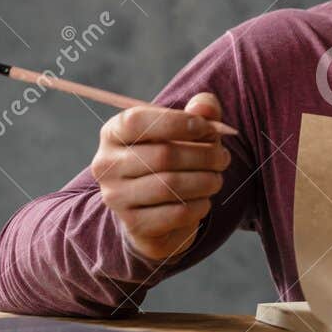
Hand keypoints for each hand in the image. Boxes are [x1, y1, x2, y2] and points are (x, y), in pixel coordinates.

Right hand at [91, 93, 230, 261]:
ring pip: (170, 186)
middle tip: (224, 158)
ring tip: (217, 178)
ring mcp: (116, 197)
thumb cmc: (172, 158)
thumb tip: (204, 107)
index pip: (137, 121)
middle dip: (203, 155)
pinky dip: (200, 205)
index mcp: (113, 133)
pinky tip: (204, 200)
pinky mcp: (134, 224)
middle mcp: (106, 165)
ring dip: (205, 181)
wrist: (155, 209)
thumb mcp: (185, 130)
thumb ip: (199, 112)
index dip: (178, 122)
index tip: (207, 128)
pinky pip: (176, 213)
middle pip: (162, 155)